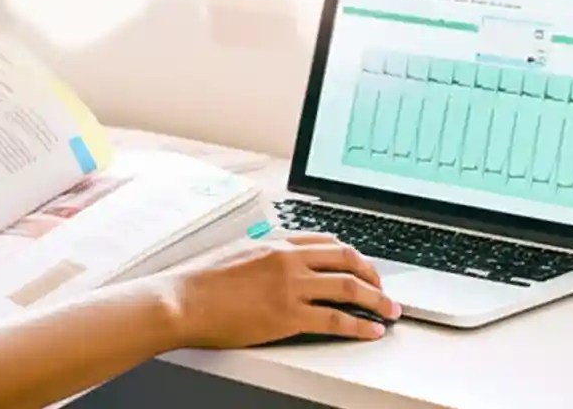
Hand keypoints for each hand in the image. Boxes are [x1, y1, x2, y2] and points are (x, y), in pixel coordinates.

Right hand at [166, 233, 400, 346]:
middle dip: (373, 274)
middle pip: (346, 259)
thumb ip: (261, 256)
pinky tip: (370, 330)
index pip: (326, 242)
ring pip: (349, 287)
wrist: (183, 299)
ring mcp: (290, 286)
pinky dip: (359, 325)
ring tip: (389, 311)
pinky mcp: (288, 315)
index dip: (351, 255)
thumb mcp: (235, 254)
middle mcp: (288, 259)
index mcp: (276, 243)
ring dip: (376, 300)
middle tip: (384, 289)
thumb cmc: (200, 281)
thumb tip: (271, 264)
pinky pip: (335, 318)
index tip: (361, 266)